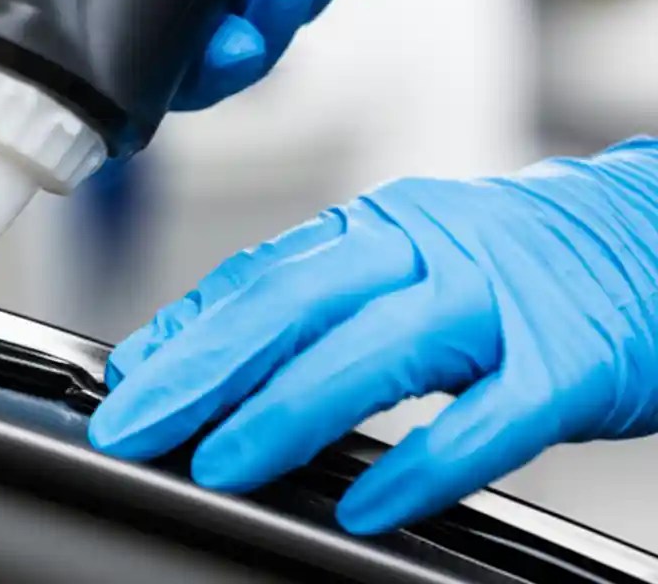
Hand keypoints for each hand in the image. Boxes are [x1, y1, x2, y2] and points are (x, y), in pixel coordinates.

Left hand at [89, 139, 657, 533]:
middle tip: (136, 425)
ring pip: (376, 353)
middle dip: (203, 369)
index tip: (128, 380)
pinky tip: (363, 506)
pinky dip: (420, 467)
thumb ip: (314, 298)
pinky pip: (486, 422)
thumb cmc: (516, 260)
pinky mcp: (568, 362)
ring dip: (287, 411)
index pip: (262, 275)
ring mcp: (500, 302)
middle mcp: (431, 252)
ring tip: (220, 462)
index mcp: (383, 227)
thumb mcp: (405, 261)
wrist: (651, 232)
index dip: (187, 329)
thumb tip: (201, 346)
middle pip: (294, 304)